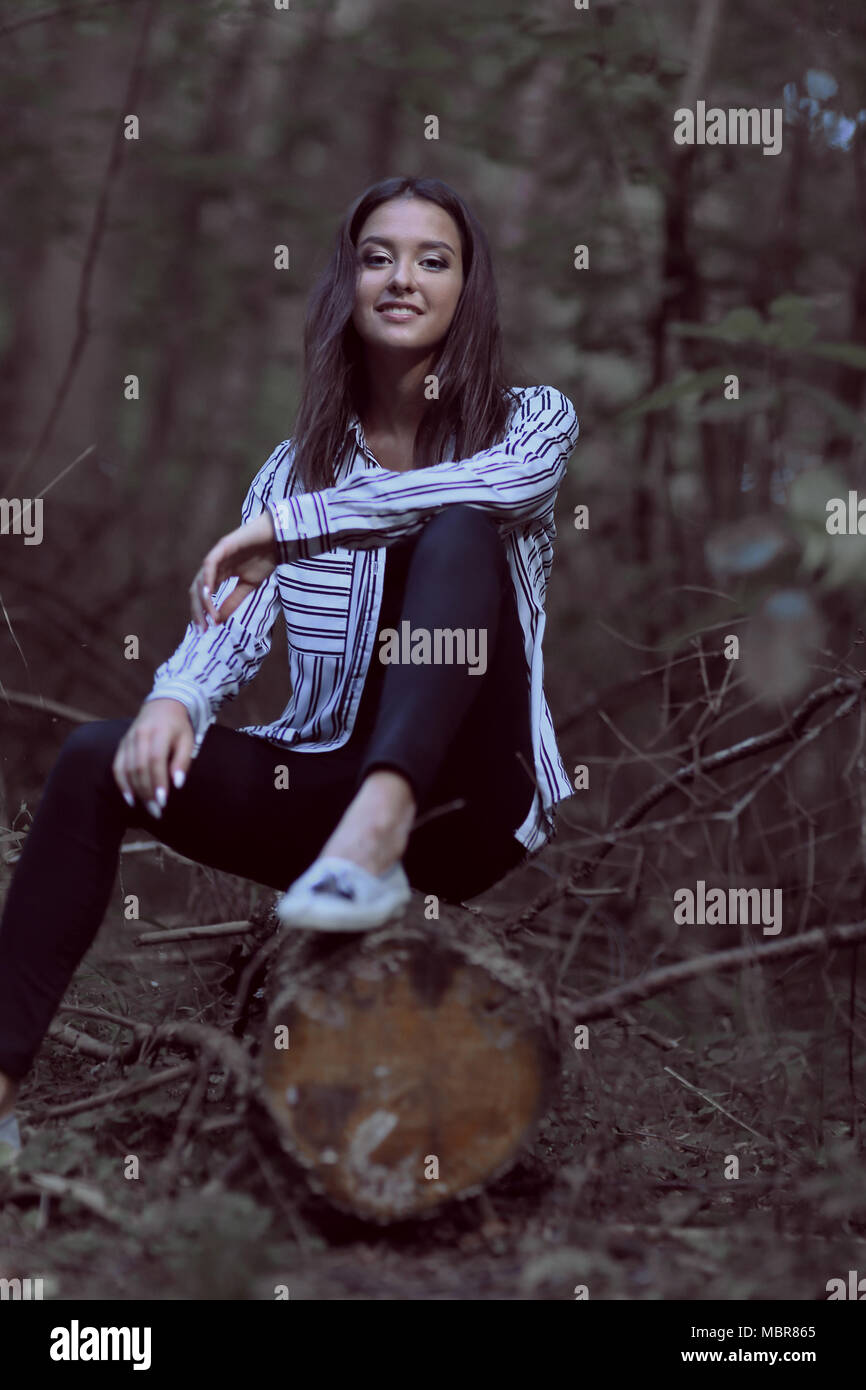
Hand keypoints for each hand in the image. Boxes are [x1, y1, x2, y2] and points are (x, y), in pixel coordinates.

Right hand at [113, 699, 194, 816]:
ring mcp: (128, 739)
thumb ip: (183, 761)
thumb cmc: (178, 727)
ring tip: (147, 808)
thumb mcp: (188, 740)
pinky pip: (117, 766)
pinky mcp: (121, 744)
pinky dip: (122, 784)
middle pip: (140, 767)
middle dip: (147, 792)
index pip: (155, 760)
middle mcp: (140, 735)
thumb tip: (177, 784)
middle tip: (157, 812)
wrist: (162, 705)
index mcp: (159, 732)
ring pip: (127, 769)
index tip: (163, 801)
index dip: (157, 781)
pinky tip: (130, 799)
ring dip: (136, 791)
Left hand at [190, 510, 277, 630]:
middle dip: (197, 611)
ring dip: (202, 600)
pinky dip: (207, 579)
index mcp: (219, 574)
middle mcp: (214, 566)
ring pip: (200, 580)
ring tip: (209, 616)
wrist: (279, 539)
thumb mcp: (249, 586)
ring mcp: (217, 555)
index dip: (201, 613)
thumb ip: (233, 601)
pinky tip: (208, 594)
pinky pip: (209, 564)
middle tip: (202, 629)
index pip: (203, 595)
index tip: (205, 630)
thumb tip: (218, 620)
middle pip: (196, 590)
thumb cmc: (266, 558)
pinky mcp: (223, 546)